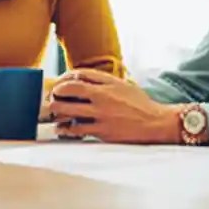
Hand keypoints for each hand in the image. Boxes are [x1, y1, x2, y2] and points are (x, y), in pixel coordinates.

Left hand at [48, 68, 182, 143]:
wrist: (155, 123)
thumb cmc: (139, 104)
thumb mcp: (122, 85)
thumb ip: (102, 80)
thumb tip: (79, 78)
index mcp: (108, 84)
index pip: (78, 76)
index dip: (64, 79)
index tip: (59, 84)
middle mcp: (103, 98)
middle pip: (69, 90)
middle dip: (55, 93)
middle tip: (53, 97)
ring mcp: (101, 115)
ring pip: (68, 110)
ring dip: (57, 110)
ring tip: (54, 112)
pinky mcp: (102, 132)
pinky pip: (77, 129)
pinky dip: (66, 128)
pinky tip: (62, 128)